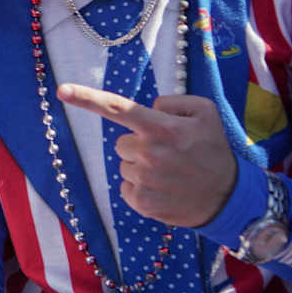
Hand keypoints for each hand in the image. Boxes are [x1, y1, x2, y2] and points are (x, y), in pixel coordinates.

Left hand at [57, 84, 235, 227]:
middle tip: (169, 154)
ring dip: (141, 167)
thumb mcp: (205, 113)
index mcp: (161, 127)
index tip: (62, 90)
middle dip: (139, 145)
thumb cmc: (214, 150)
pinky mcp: (142, 203)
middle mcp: (149, 152)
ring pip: (124, 165)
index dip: (87, 98)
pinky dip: (140, 188)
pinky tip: (164, 190)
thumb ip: (173, 102)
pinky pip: (126, 188)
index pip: (117, 108)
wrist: (229, 197)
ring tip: (171, 173)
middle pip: (121, 142)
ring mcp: (145, 180)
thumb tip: (149, 107)